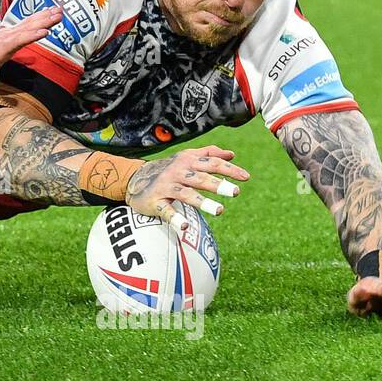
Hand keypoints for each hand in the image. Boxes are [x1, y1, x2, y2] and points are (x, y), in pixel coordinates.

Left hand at [0, 7, 61, 88]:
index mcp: (0, 48)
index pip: (18, 40)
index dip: (31, 36)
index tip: (46, 31)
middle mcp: (5, 38)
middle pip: (27, 27)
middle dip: (43, 20)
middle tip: (59, 13)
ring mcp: (7, 34)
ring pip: (28, 23)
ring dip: (43, 16)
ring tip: (59, 10)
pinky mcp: (8, 34)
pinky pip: (25, 24)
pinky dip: (37, 18)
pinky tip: (46, 14)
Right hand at [124, 145, 248, 232]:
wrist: (136, 179)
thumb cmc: (169, 170)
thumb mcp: (187, 158)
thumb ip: (209, 154)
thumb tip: (232, 154)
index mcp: (187, 161)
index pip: (211, 163)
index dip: (229, 169)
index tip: (246, 178)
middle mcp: (177, 172)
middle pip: (200, 178)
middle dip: (218, 184)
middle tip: (235, 192)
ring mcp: (166, 187)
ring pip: (186, 194)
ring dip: (203, 202)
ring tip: (220, 211)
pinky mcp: (155, 202)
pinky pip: (166, 211)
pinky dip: (174, 218)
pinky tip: (185, 226)